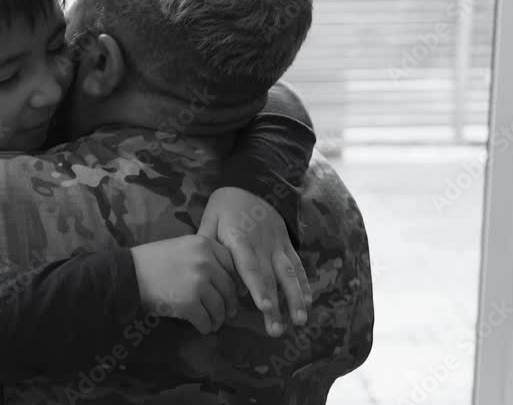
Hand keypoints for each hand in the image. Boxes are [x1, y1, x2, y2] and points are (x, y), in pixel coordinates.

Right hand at [130, 235, 238, 333]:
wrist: (128, 274)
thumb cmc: (151, 260)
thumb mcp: (181, 246)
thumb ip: (203, 254)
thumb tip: (224, 276)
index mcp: (204, 244)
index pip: (231, 263)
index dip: (235, 280)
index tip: (234, 291)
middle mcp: (205, 262)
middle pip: (228, 287)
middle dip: (230, 303)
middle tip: (229, 312)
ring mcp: (199, 283)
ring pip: (219, 306)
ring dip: (219, 318)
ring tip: (215, 323)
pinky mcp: (190, 304)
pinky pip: (206, 319)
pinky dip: (206, 326)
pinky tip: (204, 328)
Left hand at [197, 187, 310, 336]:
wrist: (254, 182)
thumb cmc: (226, 205)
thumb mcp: (210, 218)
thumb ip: (207, 244)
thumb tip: (203, 270)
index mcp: (240, 238)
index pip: (249, 266)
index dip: (257, 286)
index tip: (263, 306)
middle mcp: (263, 244)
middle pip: (270, 277)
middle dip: (275, 305)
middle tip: (276, 330)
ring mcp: (278, 245)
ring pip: (289, 274)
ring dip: (295, 298)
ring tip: (300, 321)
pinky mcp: (287, 245)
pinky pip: (298, 266)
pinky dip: (304, 285)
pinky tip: (308, 303)